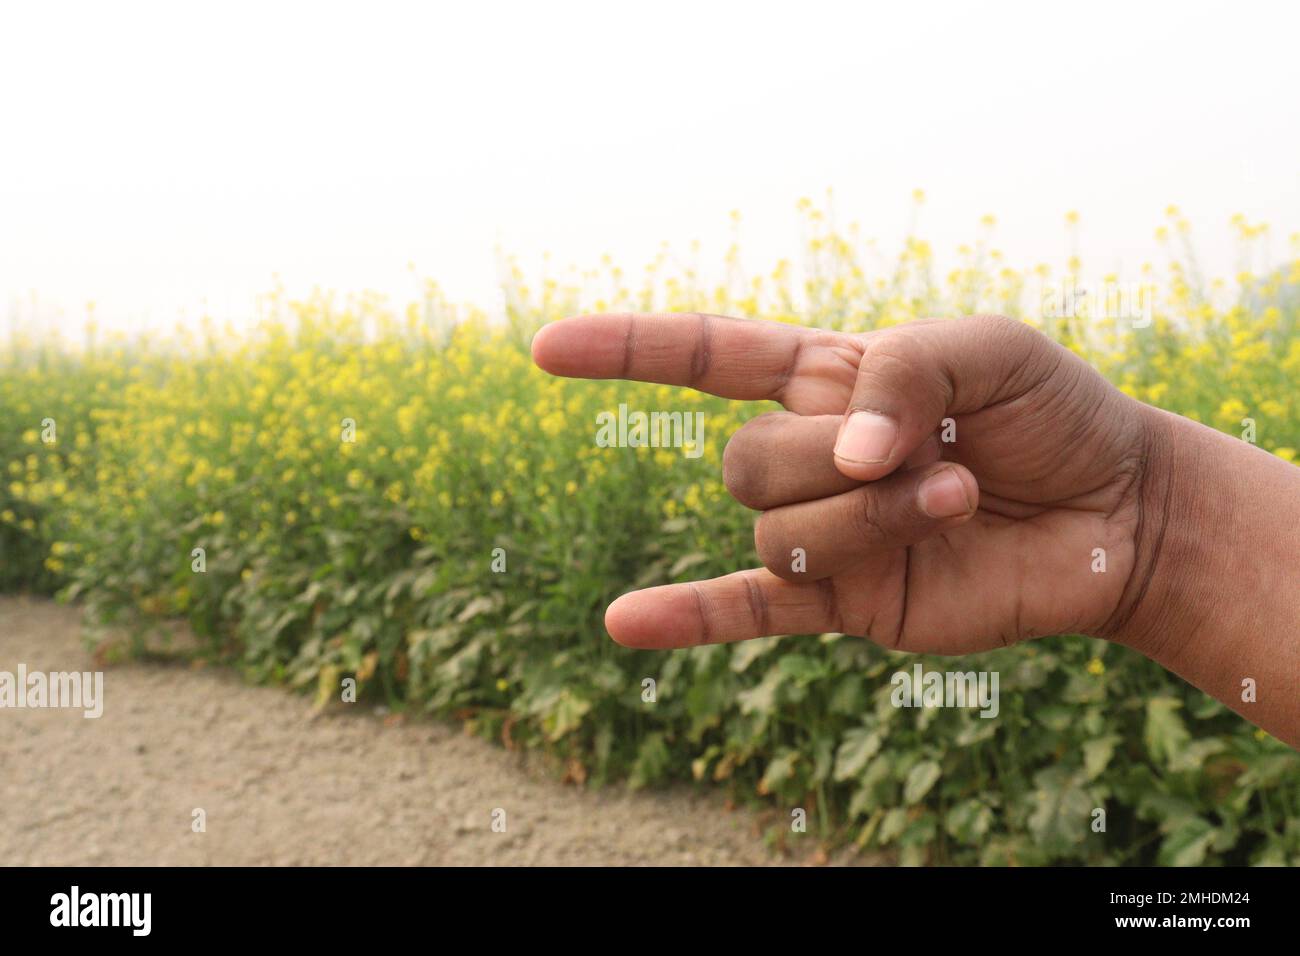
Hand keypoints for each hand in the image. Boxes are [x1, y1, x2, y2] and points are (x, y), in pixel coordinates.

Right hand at [532, 312, 1159, 653]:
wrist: (1118, 514)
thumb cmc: (1053, 416)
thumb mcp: (987, 349)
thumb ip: (897, 373)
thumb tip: (835, 457)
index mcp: (826, 381)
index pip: (705, 357)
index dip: (627, 349)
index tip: (545, 350)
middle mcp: (810, 455)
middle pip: (745, 463)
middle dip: (836, 464)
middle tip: (942, 460)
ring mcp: (823, 531)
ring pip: (776, 529)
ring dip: (869, 518)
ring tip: (956, 502)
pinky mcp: (848, 600)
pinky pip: (749, 611)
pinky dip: (687, 618)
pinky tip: (622, 625)